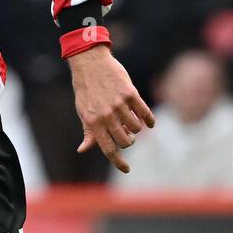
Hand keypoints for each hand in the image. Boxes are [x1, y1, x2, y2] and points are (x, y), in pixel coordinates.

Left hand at [69, 45, 154, 173]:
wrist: (90, 63)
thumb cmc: (85, 90)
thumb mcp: (83, 112)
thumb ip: (88, 132)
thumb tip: (83, 149)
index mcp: (93, 123)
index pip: (108, 149)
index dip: (118, 162)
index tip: (126, 169)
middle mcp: (106, 115)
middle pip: (125, 141)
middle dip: (128, 142)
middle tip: (127, 135)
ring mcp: (119, 104)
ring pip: (136, 128)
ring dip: (137, 129)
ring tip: (132, 122)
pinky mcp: (130, 93)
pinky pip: (145, 113)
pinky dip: (149, 120)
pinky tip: (148, 122)